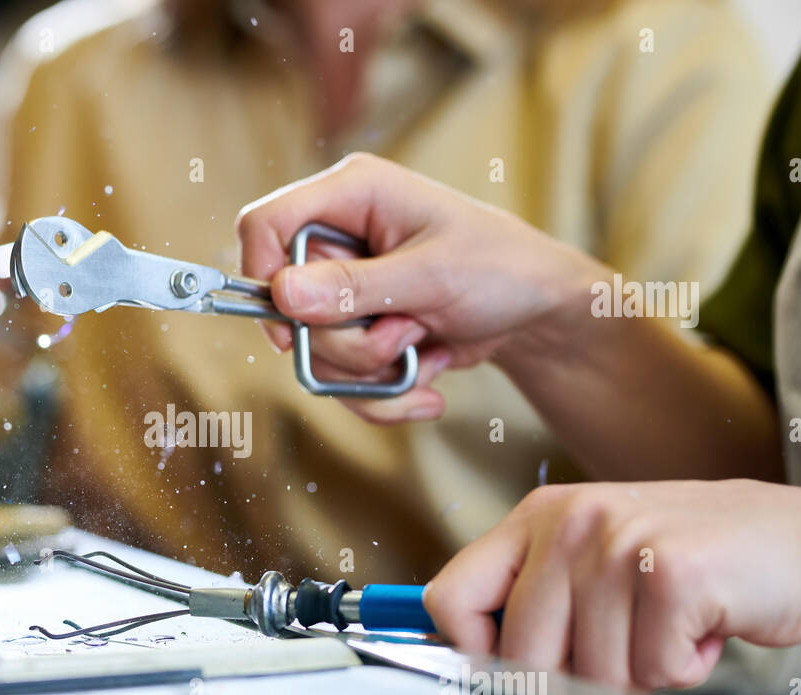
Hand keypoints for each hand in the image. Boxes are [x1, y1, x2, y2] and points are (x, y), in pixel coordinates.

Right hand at [236, 152, 607, 422]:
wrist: (537, 314)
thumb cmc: (501, 269)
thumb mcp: (432, 276)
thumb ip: (356, 287)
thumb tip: (284, 295)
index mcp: (351, 194)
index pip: (265, 224)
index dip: (263, 275)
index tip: (291, 327)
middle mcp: (338, 237)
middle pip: (288, 308)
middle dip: (346, 343)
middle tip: (403, 336)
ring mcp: (344, 287)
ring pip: (313, 352)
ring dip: (369, 371)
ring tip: (423, 350)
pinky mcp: (357, 328)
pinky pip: (338, 379)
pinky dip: (382, 393)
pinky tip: (427, 380)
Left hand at [422, 480, 800, 690]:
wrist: (800, 541)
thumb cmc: (689, 561)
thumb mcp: (595, 562)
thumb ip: (536, 600)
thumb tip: (476, 665)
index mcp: (538, 518)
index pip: (451, 597)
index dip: (471, 653)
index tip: (502, 672)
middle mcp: (569, 522)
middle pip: (520, 656)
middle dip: (575, 678)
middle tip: (624, 646)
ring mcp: (619, 543)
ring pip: (592, 674)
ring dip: (640, 673)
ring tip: (669, 626)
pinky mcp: (670, 574)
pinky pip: (651, 671)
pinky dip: (683, 668)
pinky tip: (701, 626)